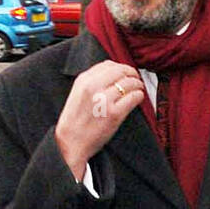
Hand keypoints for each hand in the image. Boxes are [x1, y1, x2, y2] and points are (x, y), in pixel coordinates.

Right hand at [54, 60, 143, 181]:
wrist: (70, 143)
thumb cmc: (75, 122)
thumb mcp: (77, 94)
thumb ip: (92, 83)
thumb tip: (113, 75)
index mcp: (83, 81)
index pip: (108, 64)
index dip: (120, 67)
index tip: (125, 72)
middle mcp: (93, 87)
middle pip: (121, 71)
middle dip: (132, 74)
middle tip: (136, 79)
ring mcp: (104, 100)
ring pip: (130, 83)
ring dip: (137, 85)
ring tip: (138, 89)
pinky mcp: (114, 113)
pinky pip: (134, 97)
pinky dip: (139, 96)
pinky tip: (137, 99)